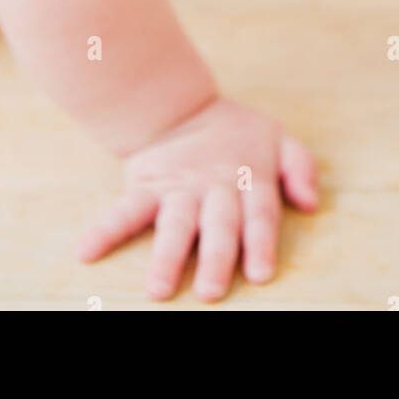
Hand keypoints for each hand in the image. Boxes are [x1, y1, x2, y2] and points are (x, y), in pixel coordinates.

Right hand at [75, 95, 318, 300]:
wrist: (180, 106)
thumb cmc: (237, 135)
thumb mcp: (277, 138)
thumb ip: (299, 167)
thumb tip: (312, 203)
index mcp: (248, 180)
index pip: (258, 215)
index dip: (259, 243)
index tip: (260, 273)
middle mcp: (213, 188)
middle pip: (216, 226)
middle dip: (215, 258)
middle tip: (210, 293)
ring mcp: (178, 188)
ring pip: (173, 224)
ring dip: (166, 256)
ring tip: (157, 289)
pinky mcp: (146, 185)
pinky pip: (124, 209)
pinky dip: (104, 229)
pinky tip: (86, 251)